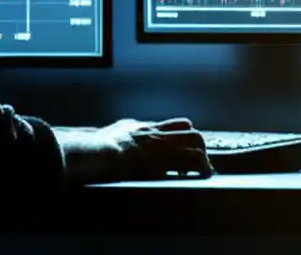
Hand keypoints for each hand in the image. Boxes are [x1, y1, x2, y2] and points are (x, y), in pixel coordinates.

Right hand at [59, 117, 212, 183]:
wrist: (97, 151)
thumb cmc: (99, 146)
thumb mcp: (115, 132)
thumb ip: (124, 130)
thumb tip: (122, 129)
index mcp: (146, 128)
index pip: (178, 124)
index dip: (186, 136)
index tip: (186, 150)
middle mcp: (158, 133)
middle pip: (191, 131)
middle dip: (198, 145)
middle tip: (197, 162)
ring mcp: (163, 145)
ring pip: (196, 141)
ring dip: (202, 157)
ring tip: (202, 171)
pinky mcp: (165, 159)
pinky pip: (192, 159)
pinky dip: (200, 167)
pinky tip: (199, 176)